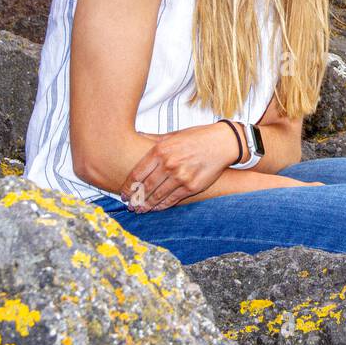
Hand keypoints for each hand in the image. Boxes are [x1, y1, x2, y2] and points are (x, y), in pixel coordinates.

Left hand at [122, 123, 238, 211]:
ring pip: (157, 196)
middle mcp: (169, 164)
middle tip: (129, 205)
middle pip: (145, 187)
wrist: (222, 142)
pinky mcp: (192, 186)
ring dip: (146, 205)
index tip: (123, 193)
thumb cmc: (196, 137)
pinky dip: (162, 206)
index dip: (128, 186)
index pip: (137, 173)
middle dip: (135, 198)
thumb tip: (135, 136)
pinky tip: (156, 208)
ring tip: (140, 209)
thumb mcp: (172, 134)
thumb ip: (153, 139)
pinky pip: (172, 200)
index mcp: (161, 150)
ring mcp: (181, 176)